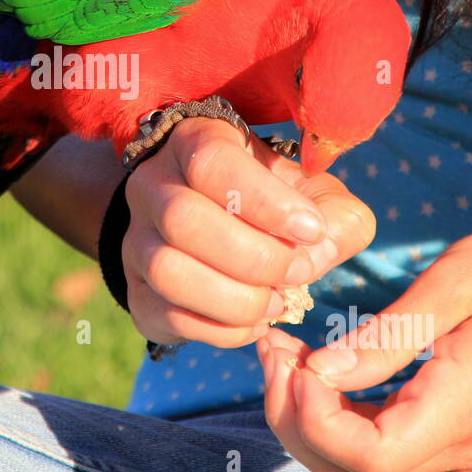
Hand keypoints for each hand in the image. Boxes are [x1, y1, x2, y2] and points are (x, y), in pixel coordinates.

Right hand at [121, 118, 376, 348]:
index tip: (310, 229)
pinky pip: (169, 315)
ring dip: (235, 298)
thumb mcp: (313, 195)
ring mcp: (135, 240)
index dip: (264, 201)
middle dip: (254, 257)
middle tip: (297, 272)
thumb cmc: (272, 203)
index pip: (212, 163)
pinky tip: (255, 321)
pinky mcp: (137, 291)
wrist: (218, 229)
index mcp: (194, 142)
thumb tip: (317, 253)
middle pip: (183, 218)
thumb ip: (336, 217)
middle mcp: (152, 186)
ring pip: (167, 270)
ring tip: (277, 302)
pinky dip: (223, 329)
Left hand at [258, 224, 471, 471]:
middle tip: (273, 348)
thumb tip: (321, 371)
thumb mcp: (461, 280)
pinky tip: (316, 363)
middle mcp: (458, 442)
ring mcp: (457, 442)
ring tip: (286, 350)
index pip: (366, 458)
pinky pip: (380, 443)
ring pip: (359, 465)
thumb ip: (391, 333)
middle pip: (350, 471)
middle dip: (294, 418)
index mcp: (462, 408)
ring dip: (309, 417)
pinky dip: (336, 413)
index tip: (293, 356)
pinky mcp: (452, 428)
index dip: (312, 420)